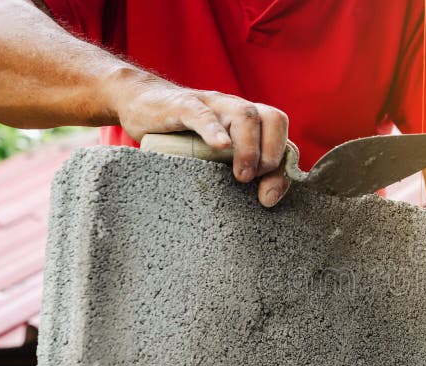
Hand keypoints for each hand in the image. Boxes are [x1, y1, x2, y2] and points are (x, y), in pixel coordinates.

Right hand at [110, 70, 290, 206]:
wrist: (141, 104)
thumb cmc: (184, 137)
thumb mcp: (216, 157)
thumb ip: (240, 170)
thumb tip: (265, 200)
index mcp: (251, 123)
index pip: (284, 140)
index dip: (284, 169)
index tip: (269, 197)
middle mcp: (237, 109)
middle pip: (273, 119)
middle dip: (272, 154)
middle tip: (254, 182)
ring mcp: (212, 104)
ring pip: (245, 115)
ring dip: (249, 148)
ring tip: (240, 176)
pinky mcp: (183, 105)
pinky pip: (203, 114)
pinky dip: (215, 130)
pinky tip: (219, 146)